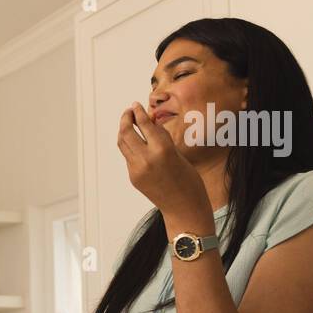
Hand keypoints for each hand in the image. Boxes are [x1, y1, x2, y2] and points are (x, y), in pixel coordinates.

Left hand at [117, 102, 211, 221]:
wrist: (184, 208)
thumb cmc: (189, 180)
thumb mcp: (178, 154)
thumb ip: (162, 139)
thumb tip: (149, 122)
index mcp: (162, 150)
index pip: (144, 125)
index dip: (138, 112)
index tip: (135, 104)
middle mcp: (146, 159)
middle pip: (126, 132)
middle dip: (125, 119)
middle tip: (128, 111)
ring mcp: (136, 169)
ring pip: (123, 143)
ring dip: (123, 131)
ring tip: (128, 123)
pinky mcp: (133, 177)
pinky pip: (128, 156)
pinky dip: (129, 145)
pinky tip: (134, 141)